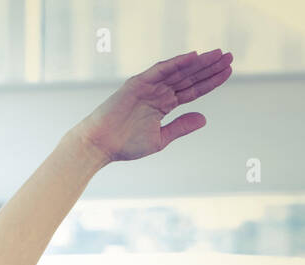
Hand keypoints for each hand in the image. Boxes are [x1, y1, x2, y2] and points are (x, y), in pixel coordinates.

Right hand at [74, 49, 231, 163]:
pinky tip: (193, 56)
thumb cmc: (124, 145)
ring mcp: (148, 86)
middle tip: (230, 56)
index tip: (229, 72)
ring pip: (178, 71)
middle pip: (189, 77)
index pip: (192, 90)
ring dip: (198, 62)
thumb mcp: (159, 138)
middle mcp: (158, 92)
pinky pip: (160, 70)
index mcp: (163, 105)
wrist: (99, 145)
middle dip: (209, 67)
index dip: (210, 81)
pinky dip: (176, 62)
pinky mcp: (137, 83)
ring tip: (218, 55)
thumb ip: (181, 127)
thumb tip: (204, 118)